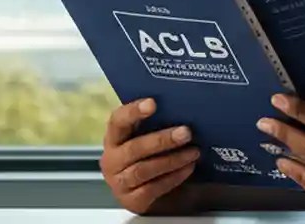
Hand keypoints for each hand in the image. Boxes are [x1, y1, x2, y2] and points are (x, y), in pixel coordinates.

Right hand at [100, 98, 202, 214]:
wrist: (151, 193)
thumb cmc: (151, 156)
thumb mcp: (148, 138)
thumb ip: (157, 124)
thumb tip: (182, 107)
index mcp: (114, 138)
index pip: (118, 121)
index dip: (133, 112)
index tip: (153, 103)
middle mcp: (111, 160)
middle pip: (134, 148)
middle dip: (162, 140)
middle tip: (186, 132)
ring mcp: (119, 182)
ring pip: (144, 170)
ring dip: (172, 160)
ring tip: (193, 152)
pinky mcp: (131, 201)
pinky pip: (152, 188)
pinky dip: (173, 177)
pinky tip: (188, 168)